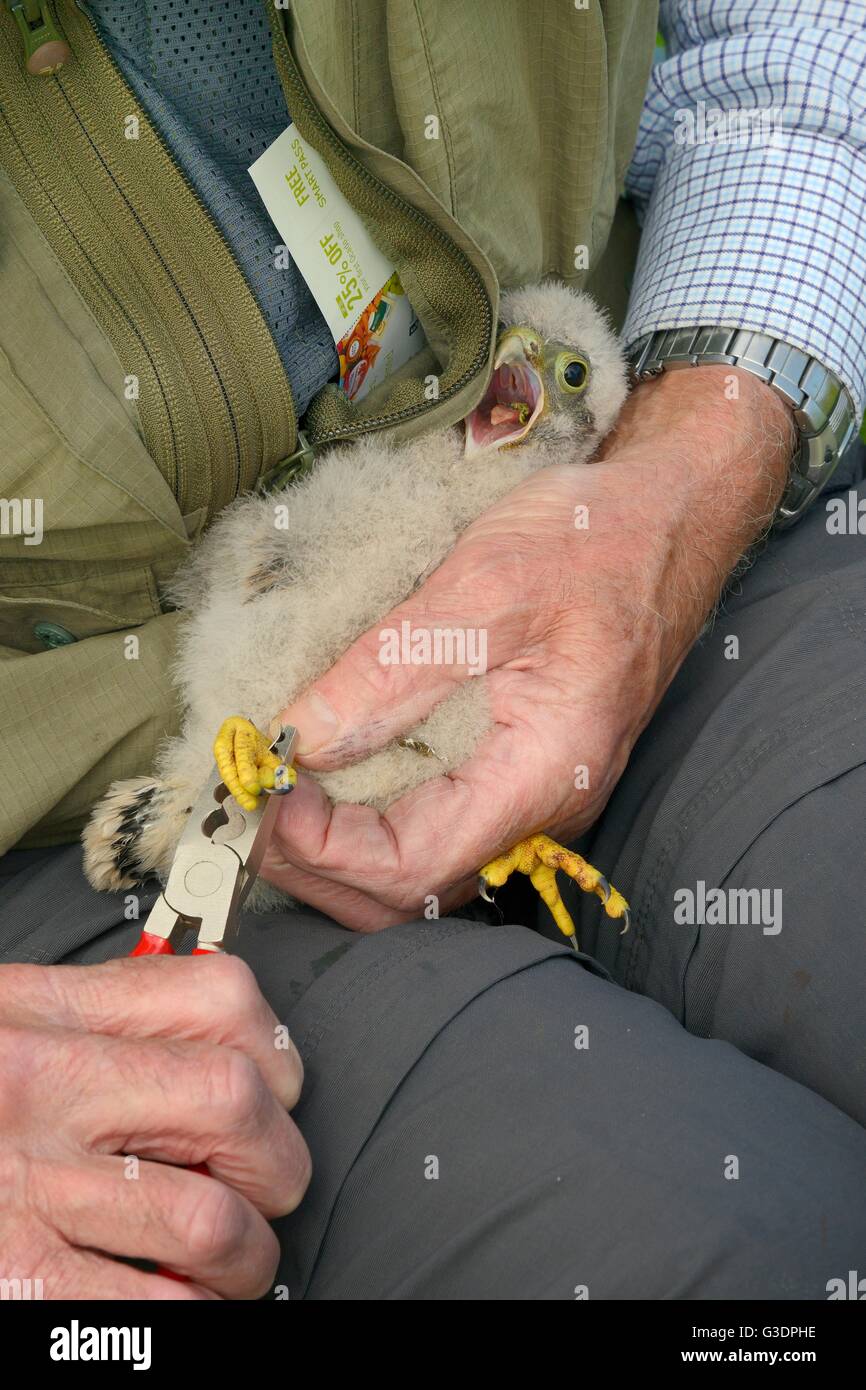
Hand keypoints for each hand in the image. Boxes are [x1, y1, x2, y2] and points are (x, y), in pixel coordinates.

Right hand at [0, 954, 309, 1298]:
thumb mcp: (1, 1028)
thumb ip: (94, 1028)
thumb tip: (216, 1058)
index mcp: (42, 1013)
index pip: (219, 1001)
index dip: (272, 1056)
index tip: (269, 1095)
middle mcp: (38, 1087)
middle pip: (234, 1103)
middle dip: (275, 1164)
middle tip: (258, 1191)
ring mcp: (24, 1187)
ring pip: (210, 1223)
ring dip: (241, 1262)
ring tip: (221, 1269)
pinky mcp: (15, 1285)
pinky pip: (154, 1315)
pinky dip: (185, 1321)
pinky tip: (165, 1310)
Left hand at [266, 367, 793, 930]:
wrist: (668, 519)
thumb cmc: (596, 539)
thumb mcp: (483, 585)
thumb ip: (390, 671)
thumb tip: (301, 737)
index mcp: (545, 772)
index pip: (411, 868)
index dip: (321, 847)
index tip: (264, 785)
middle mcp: (543, 808)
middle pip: (408, 894)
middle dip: (317, 862)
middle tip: (254, 794)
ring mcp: (532, 796)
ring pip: (418, 872)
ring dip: (336, 848)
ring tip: (279, 786)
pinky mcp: (516, 772)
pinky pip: (433, 829)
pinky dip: (366, 820)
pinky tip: (326, 774)